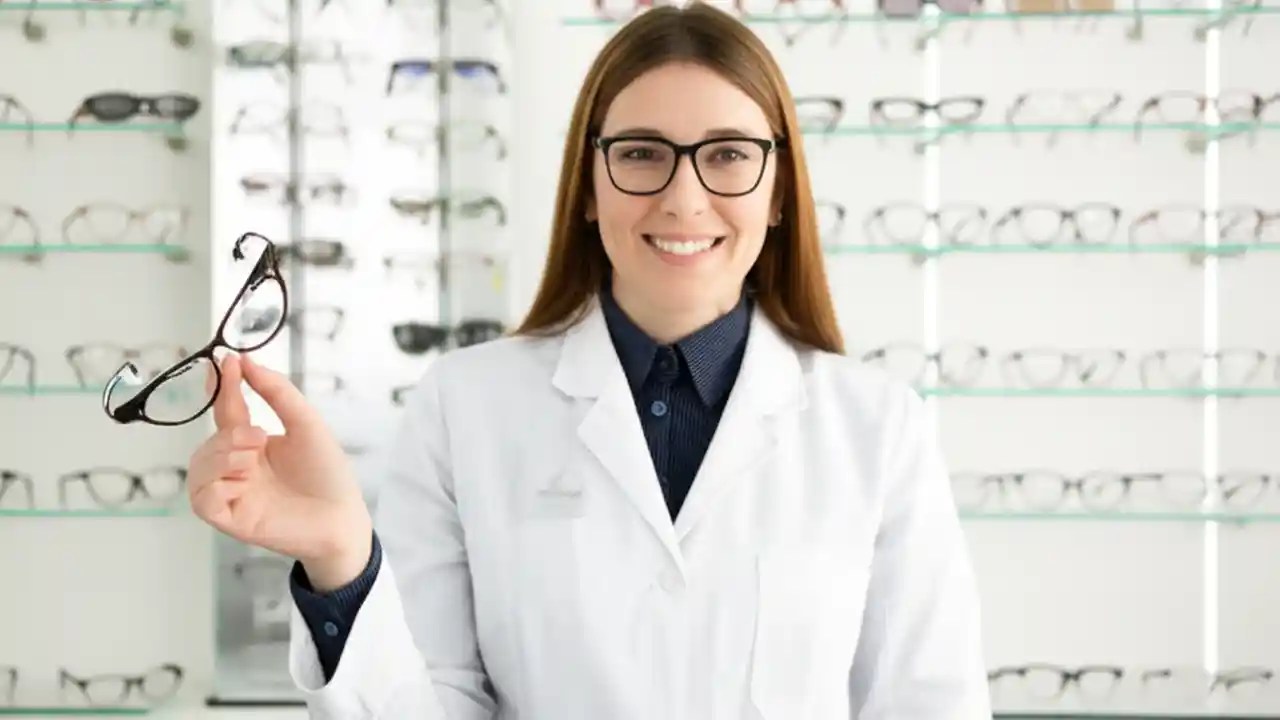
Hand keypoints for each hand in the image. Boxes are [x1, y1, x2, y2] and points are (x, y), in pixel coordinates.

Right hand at [187, 353, 371, 591]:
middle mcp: (239, 469)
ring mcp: (233, 494)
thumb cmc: (328, 473)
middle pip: (209, 441)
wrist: (343, 516)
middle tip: (258, 436)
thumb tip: (247, 360)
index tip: (226, 360)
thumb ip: (277, 392)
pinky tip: (242, 481)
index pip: (227, 413)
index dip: (222, 387)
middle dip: (227, 432)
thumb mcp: (306, 423)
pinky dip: (216, 484)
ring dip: (221, 455)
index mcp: (254, 446)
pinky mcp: (231, 520)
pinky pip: (202, 499)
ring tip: (252, 458)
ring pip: (198, 468)